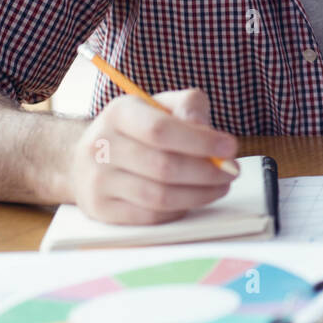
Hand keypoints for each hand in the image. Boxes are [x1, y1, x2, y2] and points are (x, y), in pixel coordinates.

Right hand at [68, 88, 238, 223]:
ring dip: (199, 194)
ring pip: (159, 196)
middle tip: (231, 172)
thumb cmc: (137, 129)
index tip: (230, 147)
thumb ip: (189, 107)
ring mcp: (97, 181)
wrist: (90, 156)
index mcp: (119, 113)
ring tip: (219, 186)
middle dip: (206, 172)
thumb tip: (206, 131)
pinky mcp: (101, 209)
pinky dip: (179, 209)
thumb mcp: (161, 105)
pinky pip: (150, 217)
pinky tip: (192, 199)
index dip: (200, 141)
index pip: (160, 130)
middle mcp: (101, 146)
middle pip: (163, 167)